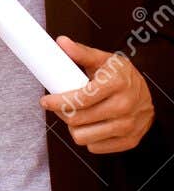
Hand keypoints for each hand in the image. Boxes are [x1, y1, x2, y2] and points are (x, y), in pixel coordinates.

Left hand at [40, 37, 154, 153]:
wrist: (146, 96)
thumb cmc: (121, 77)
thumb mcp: (104, 60)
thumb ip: (81, 53)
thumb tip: (61, 42)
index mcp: (116, 83)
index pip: (79, 99)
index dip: (57, 102)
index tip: (45, 101)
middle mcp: (124, 105)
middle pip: (77, 119)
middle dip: (62, 113)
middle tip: (60, 107)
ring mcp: (128, 125)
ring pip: (83, 137)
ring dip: (74, 128)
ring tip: (76, 116)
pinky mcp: (129, 141)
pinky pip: (95, 148)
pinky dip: (89, 138)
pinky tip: (91, 126)